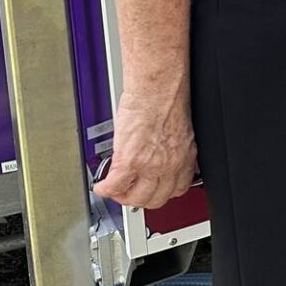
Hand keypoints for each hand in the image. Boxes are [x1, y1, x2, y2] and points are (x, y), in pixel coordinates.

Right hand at [95, 87, 198, 209]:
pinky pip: (113, 185)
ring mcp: (149, 165)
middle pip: (155, 199)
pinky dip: (104, 188)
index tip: (152, 190)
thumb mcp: (180, 128)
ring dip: (122, 196)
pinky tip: (101, 184)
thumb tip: (164, 151)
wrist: (158, 86)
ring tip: (115, 189)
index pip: (177, 189)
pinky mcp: (129, 159)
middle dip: (140, 199)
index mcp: (184, 155)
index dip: (161, 193)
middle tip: (129, 192)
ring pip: (135, 198)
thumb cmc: (168, 97)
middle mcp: (170, 164)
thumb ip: (174, 146)